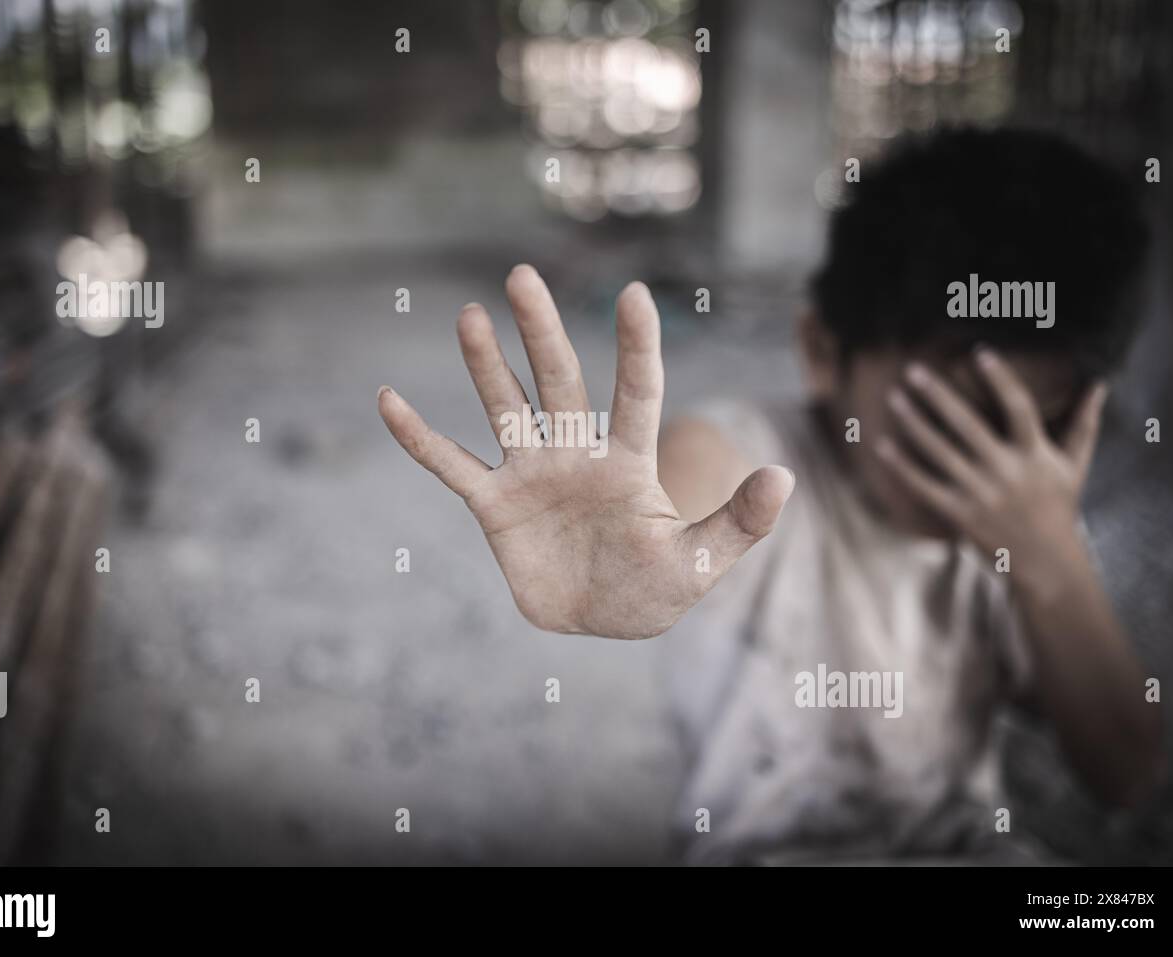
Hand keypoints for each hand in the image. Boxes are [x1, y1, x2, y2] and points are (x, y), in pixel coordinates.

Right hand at [377, 264, 794, 639]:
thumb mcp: (703, 562)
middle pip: (559, 382)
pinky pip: (452, 467)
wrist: (604, 622)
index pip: (635, 391)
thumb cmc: (658, 589)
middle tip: (523, 277)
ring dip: (486, 366)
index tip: (634, 296)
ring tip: (469, 315)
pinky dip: (421, 439)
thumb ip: (738, 522)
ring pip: (506, 408)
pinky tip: (389, 400)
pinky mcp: (496, 507)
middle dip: (542, 332)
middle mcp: (577, 453)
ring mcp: (533, 474)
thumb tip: (783, 476)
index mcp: (629, 461)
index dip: (635, 346)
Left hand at [876, 347, 1104, 574]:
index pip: (1019, 408)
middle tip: (914, 369)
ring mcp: (980, 493)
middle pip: (968, 425)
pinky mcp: (960, 513)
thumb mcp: (1075, 466)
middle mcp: (1007, 472)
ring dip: (914, 423)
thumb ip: (1084, 424)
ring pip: (940, 452)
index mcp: (1035, 455)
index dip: (1001, 379)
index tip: (980, 353)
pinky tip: (882, 445)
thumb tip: (1099, 385)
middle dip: (939, 396)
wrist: (1045, 562)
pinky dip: (902, 466)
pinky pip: (925, 485)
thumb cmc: (1059, 508)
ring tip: (894, 397)